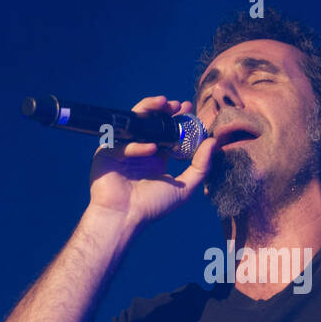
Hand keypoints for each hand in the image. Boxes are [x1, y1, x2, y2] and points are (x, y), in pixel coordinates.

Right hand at [88, 95, 216, 228]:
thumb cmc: (153, 206)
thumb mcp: (184, 187)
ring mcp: (123, 149)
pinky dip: (138, 144)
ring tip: (163, 104)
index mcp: (157, 157)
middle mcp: (140, 150)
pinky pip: (123, 142)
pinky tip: (152, 150)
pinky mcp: (107, 152)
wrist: (125, 217)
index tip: (189, 110)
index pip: (168, 131)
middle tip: (177, 104)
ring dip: (148, 110)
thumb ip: (201, 166)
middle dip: (164, 109)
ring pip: (134, 122)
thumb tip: (213, 142)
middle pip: (151, 122)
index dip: (178, 119)